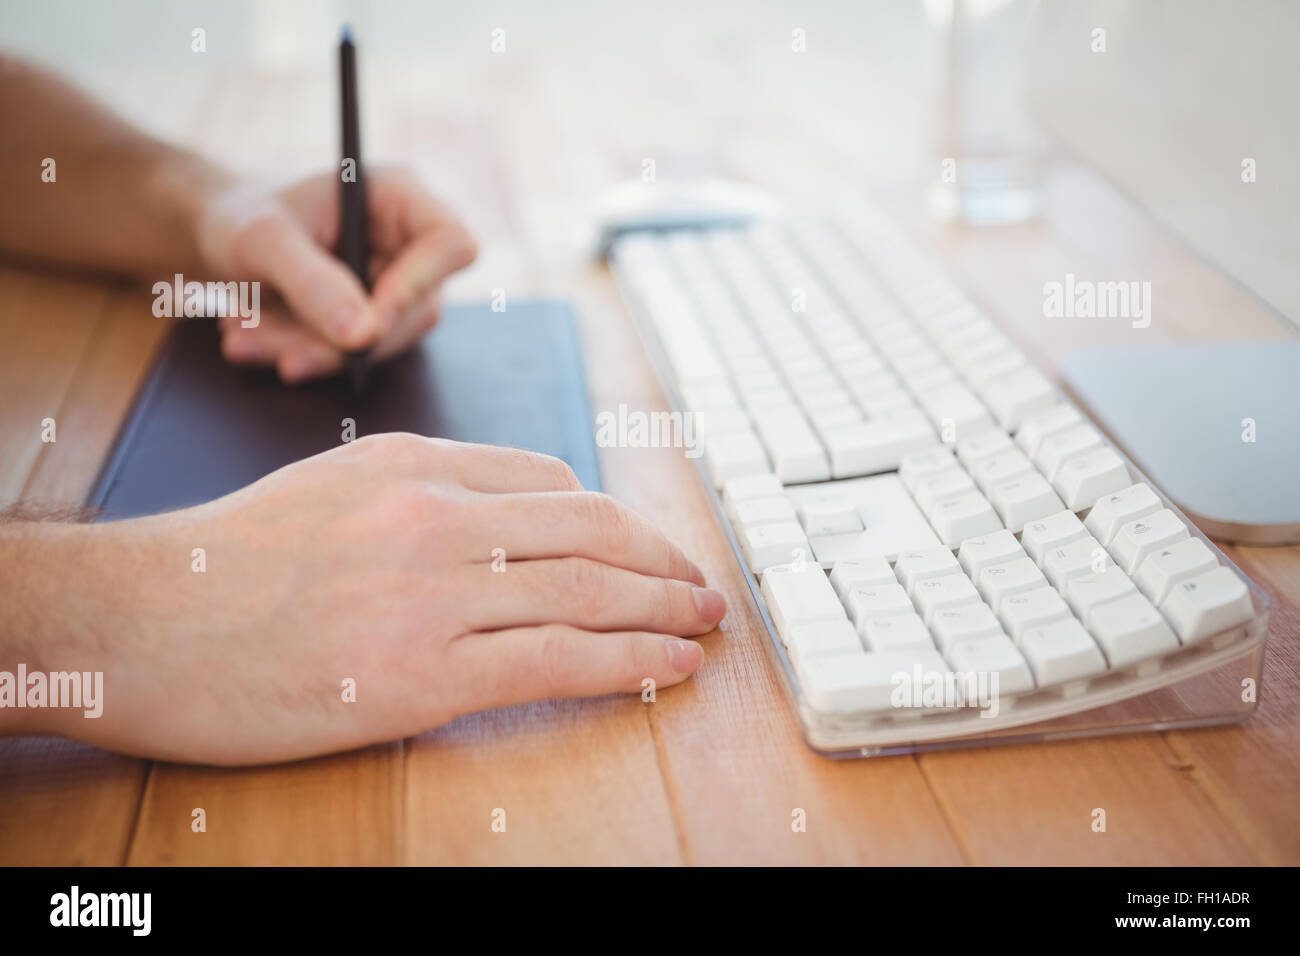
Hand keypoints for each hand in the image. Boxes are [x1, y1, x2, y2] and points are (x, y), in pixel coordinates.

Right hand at [22, 435, 722, 764]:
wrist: (137, 623)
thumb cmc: (224, 564)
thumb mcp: (329, 487)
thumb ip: (420, 493)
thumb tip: (509, 519)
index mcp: (412, 460)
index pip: (549, 480)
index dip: (615, 521)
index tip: (645, 550)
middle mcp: (433, 513)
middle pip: (590, 529)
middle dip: (662, 560)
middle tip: (703, 585)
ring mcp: (431, 592)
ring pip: (588, 591)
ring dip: (665, 610)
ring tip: (707, 624)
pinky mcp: (420, 674)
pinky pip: (557, 660)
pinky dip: (631, 662)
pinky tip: (671, 665)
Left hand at [196, 169, 476, 382]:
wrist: (221, 241)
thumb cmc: (243, 217)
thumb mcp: (262, 239)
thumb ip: (311, 281)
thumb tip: (362, 335)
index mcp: (399, 197)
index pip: (450, 244)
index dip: (418, 285)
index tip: (365, 321)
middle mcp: (409, 244)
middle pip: (415, 309)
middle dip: (343, 338)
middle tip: (279, 349)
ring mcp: (397, 287)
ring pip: (382, 342)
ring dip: (313, 351)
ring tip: (243, 338)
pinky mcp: (375, 323)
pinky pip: (355, 356)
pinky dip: (303, 354)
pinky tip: (254, 340)